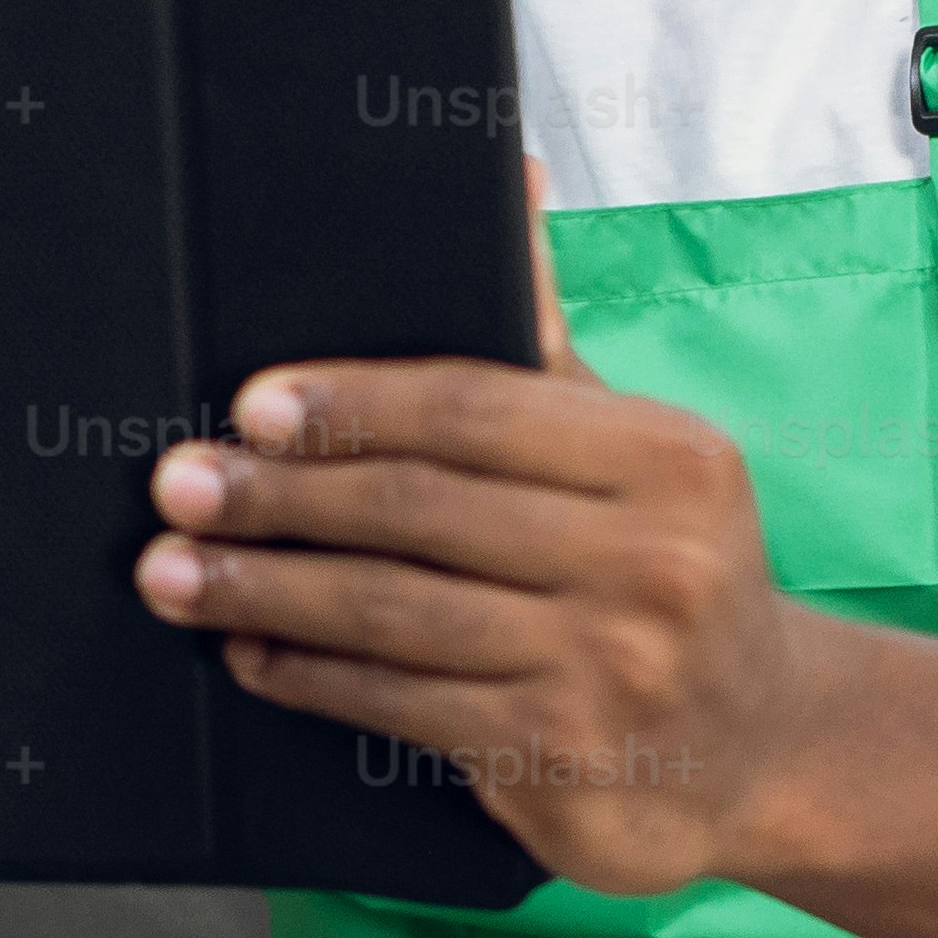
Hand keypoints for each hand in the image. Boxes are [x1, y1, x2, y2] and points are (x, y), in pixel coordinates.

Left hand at [134, 312, 828, 894]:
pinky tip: (252, 653)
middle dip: (280, 495)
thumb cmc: (669, 571)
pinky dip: (310, 677)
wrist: (761, 742)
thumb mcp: (639, 456)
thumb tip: (514, 181)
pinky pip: (401, 704)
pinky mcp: (562, 755)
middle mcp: (650, 561)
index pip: (477, 409)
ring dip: (265, 590)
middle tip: (181, 484)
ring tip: (177, 572)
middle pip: (420, 509)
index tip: (252, 407)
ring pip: (394, 611)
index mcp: (668, 459)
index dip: (352, 405)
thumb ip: (550, 345)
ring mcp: (609, 666)